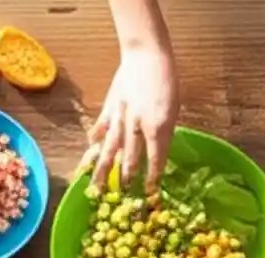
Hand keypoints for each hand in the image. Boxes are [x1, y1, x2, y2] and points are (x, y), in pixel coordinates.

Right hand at [88, 44, 178, 192]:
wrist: (147, 55)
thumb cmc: (166, 81)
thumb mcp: (173, 110)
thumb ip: (163, 132)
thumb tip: (156, 151)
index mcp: (158, 127)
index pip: (155, 160)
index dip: (152, 178)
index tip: (150, 193)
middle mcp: (137, 125)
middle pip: (130, 159)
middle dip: (125, 179)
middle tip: (121, 196)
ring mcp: (121, 116)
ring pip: (110, 148)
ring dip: (104, 169)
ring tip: (96, 186)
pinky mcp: (110, 107)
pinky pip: (101, 127)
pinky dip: (95, 138)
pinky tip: (90, 149)